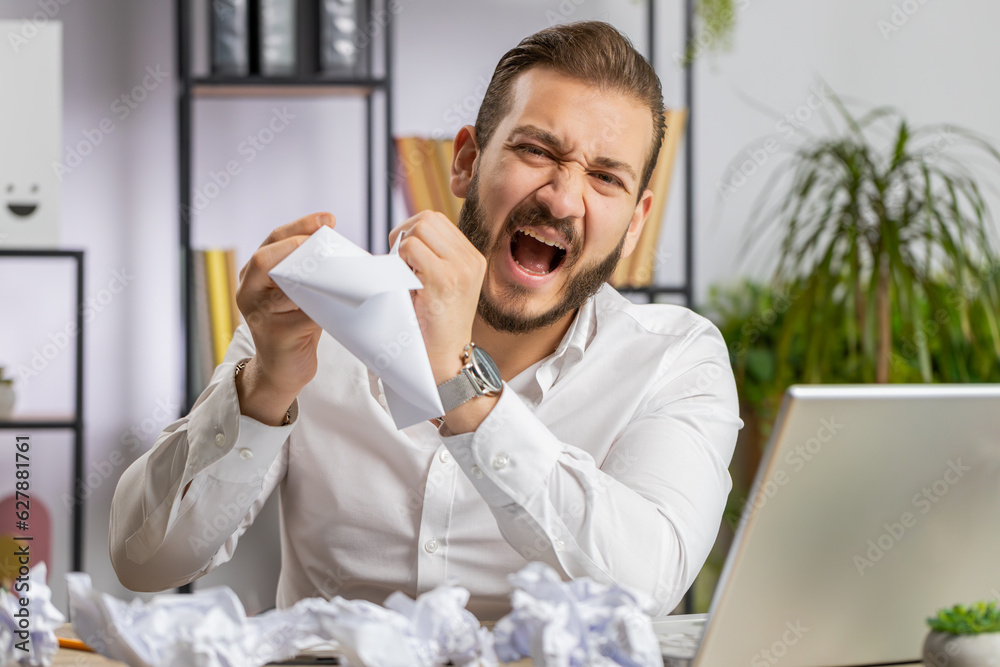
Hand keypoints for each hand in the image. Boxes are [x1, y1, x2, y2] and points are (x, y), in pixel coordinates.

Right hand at [235, 212, 334, 423]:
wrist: (282, 370)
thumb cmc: (295, 325)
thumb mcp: (294, 293)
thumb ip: (305, 272)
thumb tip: (340, 250)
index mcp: (252, 275)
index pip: (272, 241)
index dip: (298, 226)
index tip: (327, 219)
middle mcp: (248, 292)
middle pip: (266, 260)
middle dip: (298, 246)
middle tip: (326, 241)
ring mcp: (258, 315)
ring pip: (285, 288)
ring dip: (314, 278)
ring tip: (338, 270)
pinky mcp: (276, 335)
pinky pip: (303, 315)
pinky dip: (322, 307)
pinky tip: (339, 302)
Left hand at [388, 211, 486, 384]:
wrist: (445, 363)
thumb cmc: (434, 328)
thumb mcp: (441, 287)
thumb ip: (432, 259)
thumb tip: (404, 234)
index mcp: (472, 259)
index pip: (436, 220)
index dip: (413, 232)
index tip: (405, 259)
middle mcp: (471, 260)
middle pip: (427, 218)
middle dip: (405, 234)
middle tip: (400, 265)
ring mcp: (461, 268)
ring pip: (419, 228)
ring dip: (403, 248)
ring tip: (406, 275)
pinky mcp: (445, 280)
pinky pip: (412, 248)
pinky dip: (400, 261)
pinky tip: (407, 284)